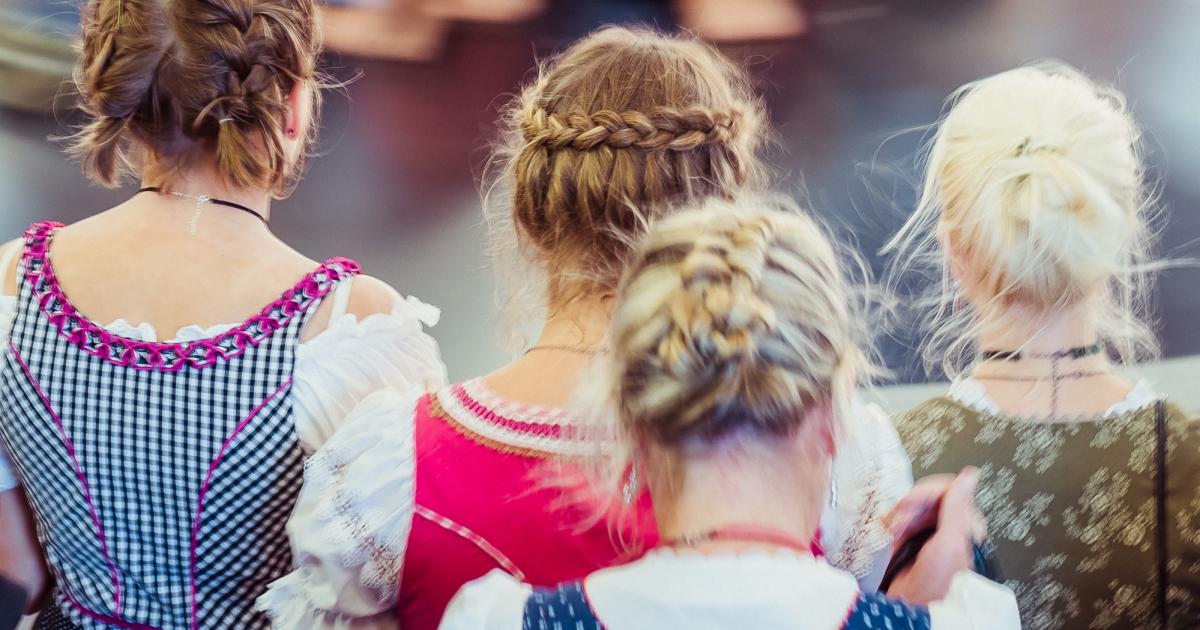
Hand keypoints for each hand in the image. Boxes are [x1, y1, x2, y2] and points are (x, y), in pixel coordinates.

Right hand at [884, 468, 982, 605]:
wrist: (918, 611)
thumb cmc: (940, 584)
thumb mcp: (950, 541)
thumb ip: (957, 507)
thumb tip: (969, 475)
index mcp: (966, 525)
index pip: (947, 491)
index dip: (924, 494)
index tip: (908, 502)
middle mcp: (950, 528)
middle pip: (927, 499)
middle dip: (908, 508)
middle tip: (898, 520)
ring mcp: (931, 536)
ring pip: (912, 510)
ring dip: (899, 517)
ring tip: (893, 531)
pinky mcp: (914, 544)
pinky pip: (902, 523)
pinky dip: (893, 526)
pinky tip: (890, 534)